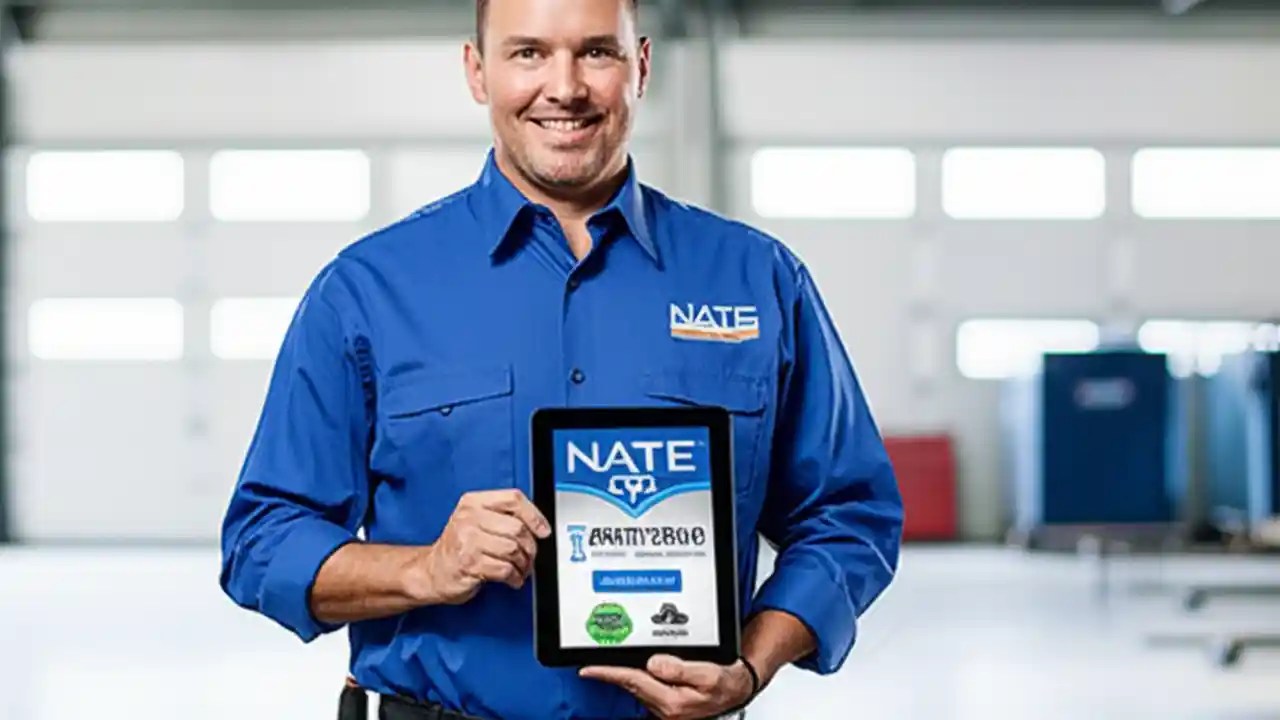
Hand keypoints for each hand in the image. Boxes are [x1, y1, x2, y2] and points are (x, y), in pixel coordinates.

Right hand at [407, 489, 550, 604]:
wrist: (432, 571)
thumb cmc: (459, 547)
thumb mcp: (477, 522)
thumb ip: (503, 517)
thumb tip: (539, 525)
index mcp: (474, 502)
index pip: (512, 499)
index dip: (534, 515)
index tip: (543, 530)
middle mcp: (469, 518)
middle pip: (517, 528)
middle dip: (529, 547)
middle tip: (528, 556)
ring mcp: (467, 541)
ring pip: (513, 549)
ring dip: (523, 564)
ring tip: (519, 568)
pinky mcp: (469, 563)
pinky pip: (505, 569)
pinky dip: (514, 577)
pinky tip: (511, 578)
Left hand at [579, 654, 754, 719]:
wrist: (736, 689)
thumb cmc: (725, 683)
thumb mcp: (708, 674)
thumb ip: (680, 669)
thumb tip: (654, 662)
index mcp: (672, 701)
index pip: (633, 681)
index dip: (609, 674)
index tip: (588, 669)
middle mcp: (665, 707)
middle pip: (631, 684)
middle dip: (611, 673)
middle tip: (590, 662)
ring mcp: (665, 707)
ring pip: (637, 686)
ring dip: (624, 675)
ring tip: (607, 664)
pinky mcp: (666, 703)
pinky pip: (646, 688)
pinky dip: (637, 677)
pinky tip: (634, 669)